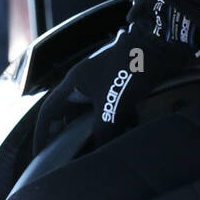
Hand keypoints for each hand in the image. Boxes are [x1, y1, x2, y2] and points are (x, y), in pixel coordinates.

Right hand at [32, 0, 199, 153]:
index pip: (48, 111)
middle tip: (67, 154)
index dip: (42, 134)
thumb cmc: (131, 69)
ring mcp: (103, 80)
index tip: (39, 154)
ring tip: (95, 146)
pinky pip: (110, 106)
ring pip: (91, 110)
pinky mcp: (121, 82)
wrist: (160, 45)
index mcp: (74, 82)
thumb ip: (102, 131)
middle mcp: (85, 80)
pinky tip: (124, 130)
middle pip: (68, 112)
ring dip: (93, 128)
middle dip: (68, 134)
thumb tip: (99, 152)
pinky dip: (113, 120)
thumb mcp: (113, 106)